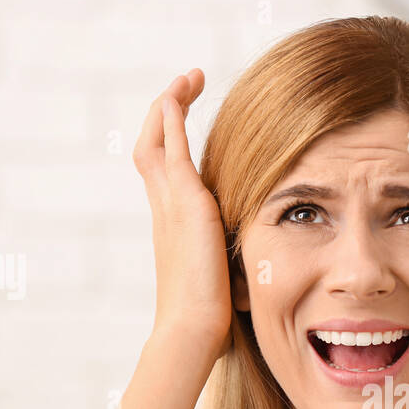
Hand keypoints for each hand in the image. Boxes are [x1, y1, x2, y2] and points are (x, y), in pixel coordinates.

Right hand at [132, 68, 232, 350]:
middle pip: (152, 145)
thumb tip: (256, 264)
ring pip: (157, 138)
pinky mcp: (185, 202)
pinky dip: (171, 118)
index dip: (171, 143)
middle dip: (166, 111)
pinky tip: (179, 93)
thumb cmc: (209, 317)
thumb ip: (232, 258)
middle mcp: (164, 209)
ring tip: (189, 77)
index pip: (166, 171)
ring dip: (170, 104)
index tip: (187, 123)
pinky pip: (171, 147)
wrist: (192, 330)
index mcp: (174, 224)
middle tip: (186, 84)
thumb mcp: (224, 275)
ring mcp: (170, 203)